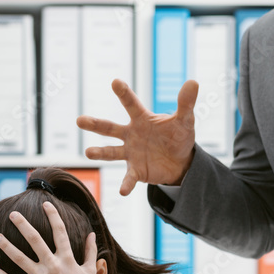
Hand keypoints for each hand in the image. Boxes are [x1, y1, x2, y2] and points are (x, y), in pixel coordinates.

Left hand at [0, 203, 99, 273]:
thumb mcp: (89, 271)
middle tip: (13, 214)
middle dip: (23, 225)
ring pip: (20, 259)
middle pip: (36, 240)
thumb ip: (90, 251)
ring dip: (7, 247)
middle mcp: (53, 266)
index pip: (60, 232)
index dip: (53, 216)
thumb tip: (92, 233)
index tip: (45, 203)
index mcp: (67, 259)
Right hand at [76, 79, 197, 194]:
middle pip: (109, 128)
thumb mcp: (185, 120)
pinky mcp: (135, 170)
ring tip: (88, 152)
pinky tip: (122, 191)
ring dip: (100, 152)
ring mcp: (130, 153)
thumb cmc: (178, 136)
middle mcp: (131, 135)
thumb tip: (193, 82)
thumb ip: (186, 103)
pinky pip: (129, 178)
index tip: (115, 82)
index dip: (124, 93)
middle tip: (80, 120)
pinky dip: (126, 184)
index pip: (131, 104)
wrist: (180, 162)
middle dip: (95, 124)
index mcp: (142, 119)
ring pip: (111, 152)